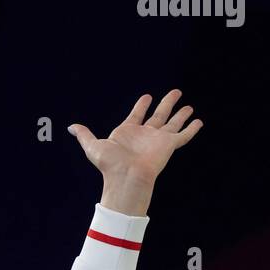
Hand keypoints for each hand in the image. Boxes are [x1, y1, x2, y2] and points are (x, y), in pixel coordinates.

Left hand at [67, 90, 202, 184]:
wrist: (126, 177)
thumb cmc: (110, 165)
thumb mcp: (93, 146)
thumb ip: (85, 135)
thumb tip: (70, 127)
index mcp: (128, 132)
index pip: (137, 115)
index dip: (141, 105)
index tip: (147, 97)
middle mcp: (145, 134)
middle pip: (159, 115)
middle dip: (167, 103)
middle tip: (175, 92)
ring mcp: (158, 140)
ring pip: (173, 122)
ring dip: (181, 114)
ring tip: (189, 105)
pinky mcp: (169, 146)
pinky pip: (183, 135)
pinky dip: (191, 129)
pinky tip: (199, 121)